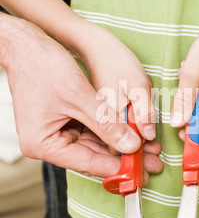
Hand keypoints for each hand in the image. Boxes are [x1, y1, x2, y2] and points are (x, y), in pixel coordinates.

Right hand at [1, 15, 161, 176]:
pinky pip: (90, 131)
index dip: (117, 168)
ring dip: (119, 144)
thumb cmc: (43, 66)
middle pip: (92, 156)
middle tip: (151, 163)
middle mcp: (48, 143)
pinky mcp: (62, 122)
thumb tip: (131, 146)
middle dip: (123, 157)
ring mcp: (55, 133)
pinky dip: (109, 131)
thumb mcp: (80, 96)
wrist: (26, 44)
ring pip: (94, 144)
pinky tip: (131, 134)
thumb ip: (107, 124)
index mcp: (43, 144)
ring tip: (148, 150)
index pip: (87, 162)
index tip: (141, 173)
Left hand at [170, 16, 198, 146]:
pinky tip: (195, 74)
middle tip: (182, 91)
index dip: (193, 140)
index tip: (179, 127)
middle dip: (187, 113)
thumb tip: (176, 124)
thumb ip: (184, 100)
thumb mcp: (192, 71)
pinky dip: (197, 92)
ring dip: (191, 100)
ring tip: (188, 77)